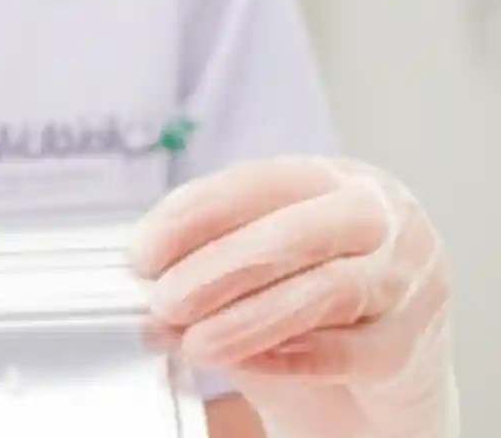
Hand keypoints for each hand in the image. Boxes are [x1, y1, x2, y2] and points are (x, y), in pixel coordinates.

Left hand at [131, 157, 457, 437]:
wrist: (369, 380)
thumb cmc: (301, 307)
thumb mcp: (253, 271)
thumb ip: (206, 270)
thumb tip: (145, 287)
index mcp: (330, 178)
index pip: (257, 182)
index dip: (192, 215)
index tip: (142, 253)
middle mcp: (379, 215)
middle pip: (298, 230)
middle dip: (219, 266)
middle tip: (164, 301)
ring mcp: (408, 277)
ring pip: (329, 289)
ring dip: (248, 318)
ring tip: (194, 344)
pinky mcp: (416, 343)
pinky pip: (354, 351)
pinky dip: (293, 358)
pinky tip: (248, 364)